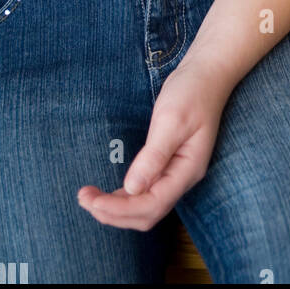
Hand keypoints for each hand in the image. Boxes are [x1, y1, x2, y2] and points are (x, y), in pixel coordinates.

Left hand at [77, 58, 232, 230]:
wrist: (206, 74)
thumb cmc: (192, 92)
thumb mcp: (172, 120)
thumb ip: (154, 156)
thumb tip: (132, 189)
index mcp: (188, 170)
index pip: (152, 204)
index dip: (120, 208)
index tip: (92, 200)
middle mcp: (183, 177)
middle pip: (147, 213)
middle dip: (114, 213)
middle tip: (83, 198)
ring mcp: (176, 173)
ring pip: (145, 207)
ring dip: (116, 208)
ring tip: (89, 198)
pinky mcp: (168, 165)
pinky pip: (145, 192)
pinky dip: (124, 198)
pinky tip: (107, 193)